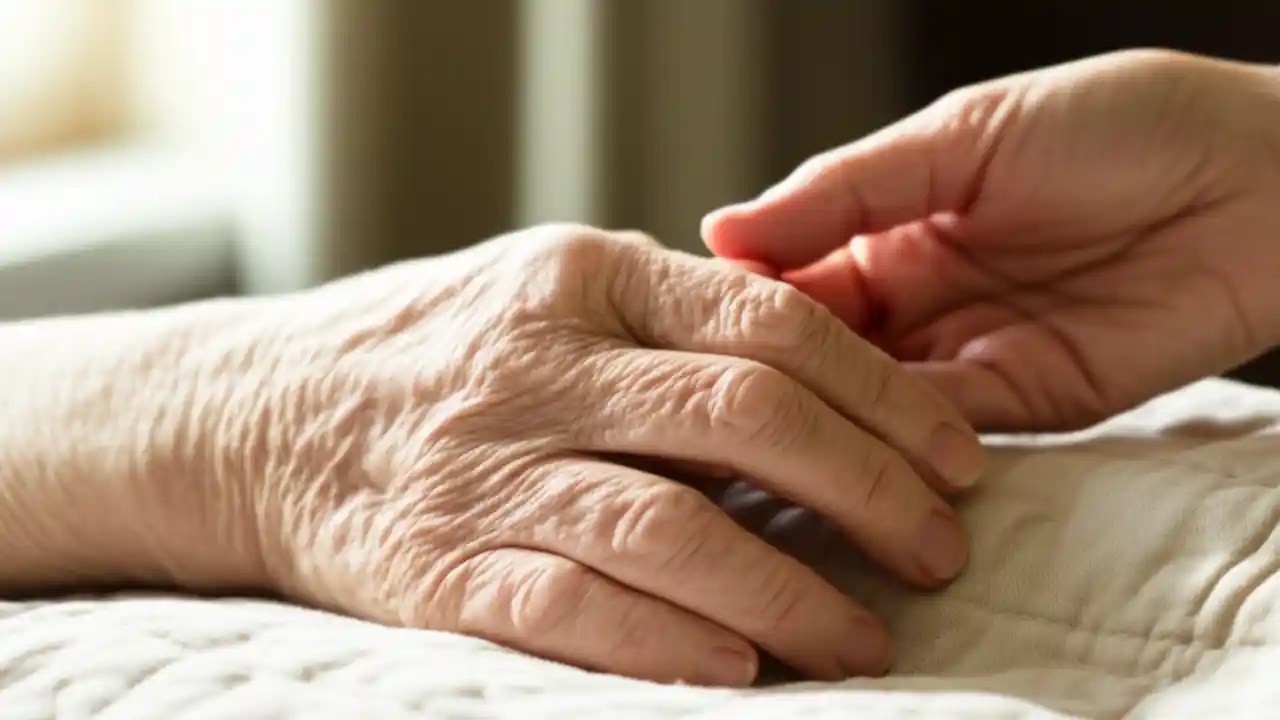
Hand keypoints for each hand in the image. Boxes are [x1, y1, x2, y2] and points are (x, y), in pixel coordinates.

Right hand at [0, 224, 983, 684]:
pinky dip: (665, 642)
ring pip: (667, 527)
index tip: (954, 454)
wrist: (263, 416)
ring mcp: (488, 468)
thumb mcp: (552, 291)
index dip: (881, 392)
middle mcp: (540, 366)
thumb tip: (828, 370)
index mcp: (584, 278)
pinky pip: (572, 608)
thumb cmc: (439, 351)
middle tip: (937, 550)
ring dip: (786, 591)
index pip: (768, 322)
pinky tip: (741, 667)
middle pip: (741, 419)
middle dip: (864, 488)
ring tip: (863, 639)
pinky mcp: (443, 567)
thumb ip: (671, 321)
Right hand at [704, 50, 1279, 429]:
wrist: (1263, 179)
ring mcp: (963, 353)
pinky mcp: (1022, 405)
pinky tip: (849, 455)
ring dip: (826, 423)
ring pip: (868, 403)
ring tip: (760, 445)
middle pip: (816, 351)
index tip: (681, 335)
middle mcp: (913, 295)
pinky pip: (941, 433)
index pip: (784, 276)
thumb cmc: (1121, 125)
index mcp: (885, 221)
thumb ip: (845, 188)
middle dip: (771, 377)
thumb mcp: (962, 134)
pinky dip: (897, 448)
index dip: (736, 305)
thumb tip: (720, 228)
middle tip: (707, 407)